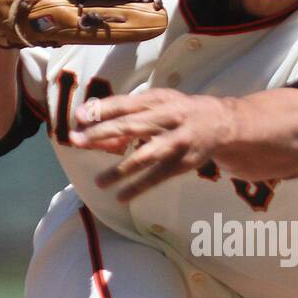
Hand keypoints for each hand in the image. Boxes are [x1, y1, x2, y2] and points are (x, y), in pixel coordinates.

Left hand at [69, 88, 236, 201]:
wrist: (220, 123)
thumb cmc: (178, 111)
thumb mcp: (157, 103)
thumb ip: (129, 113)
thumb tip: (95, 127)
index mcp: (158, 100)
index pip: (125, 104)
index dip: (102, 109)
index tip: (78, 117)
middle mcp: (167, 119)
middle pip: (130, 126)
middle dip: (101, 134)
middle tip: (76, 140)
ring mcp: (176, 142)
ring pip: (144, 157)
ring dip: (120, 170)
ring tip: (99, 182)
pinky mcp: (182, 163)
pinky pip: (157, 177)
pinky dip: (138, 188)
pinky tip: (120, 197)